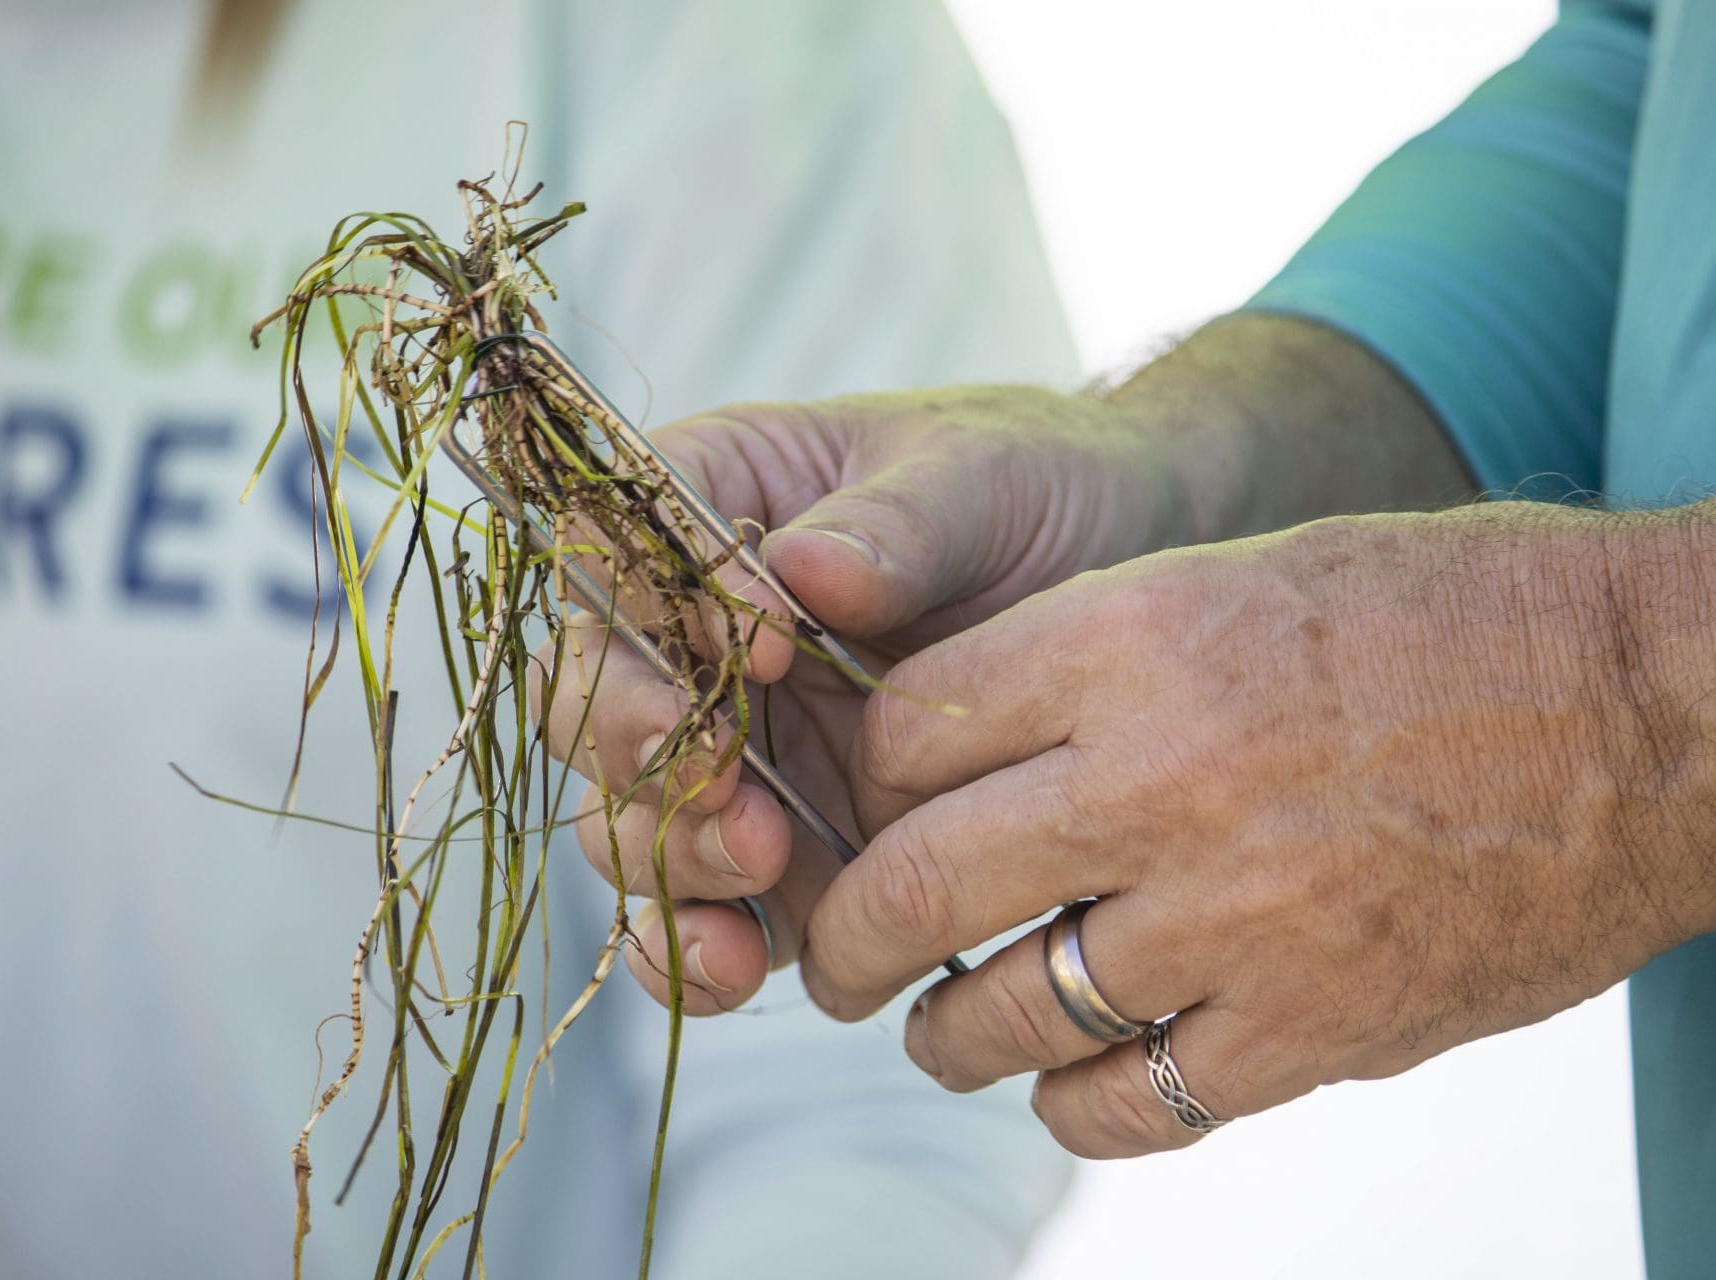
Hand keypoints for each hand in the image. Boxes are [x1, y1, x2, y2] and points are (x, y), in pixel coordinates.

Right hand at [534, 384, 1207, 1011]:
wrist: (1124, 565)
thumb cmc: (1029, 487)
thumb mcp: (974, 478)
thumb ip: (892, 525)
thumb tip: (799, 567)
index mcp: (708, 508)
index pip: (612, 561)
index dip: (647, 616)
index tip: (759, 647)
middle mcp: (690, 641)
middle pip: (591, 707)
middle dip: (643, 756)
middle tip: (732, 783)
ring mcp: (730, 752)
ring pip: (631, 821)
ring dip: (671, 856)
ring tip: (761, 861)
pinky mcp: (779, 849)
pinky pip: (704, 912)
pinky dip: (700, 949)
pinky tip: (736, 965)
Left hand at [799, 503, 1715, 1156]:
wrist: (1659, 708)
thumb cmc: (1453, 614)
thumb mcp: (1248, 574)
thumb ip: (1100, 663)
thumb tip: (974, 756)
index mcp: (1139, 638)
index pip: (910, 728)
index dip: (870, 777)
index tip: (874, 810)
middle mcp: (1164, 779)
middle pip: (918, 884)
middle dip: (850, 938)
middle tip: (838, 962)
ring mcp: (1239, 917)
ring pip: (1007, 1014)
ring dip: (950, 1033)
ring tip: (942, 1029)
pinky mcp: (1315, 1027)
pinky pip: (1132, 1101)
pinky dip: (1077, 1102)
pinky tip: (1070, 1082)